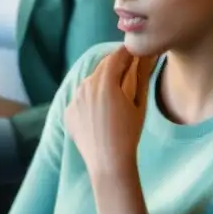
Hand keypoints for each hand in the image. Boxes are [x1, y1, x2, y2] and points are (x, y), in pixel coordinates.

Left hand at [65, 47, 155, 178]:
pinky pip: (81, 98)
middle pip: (102, 68)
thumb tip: (144, 58)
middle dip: (115, 65)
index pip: (116, 57)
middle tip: (128, 68)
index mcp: (105, 82)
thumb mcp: (139, 103)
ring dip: (102, 82)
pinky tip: (101, 112)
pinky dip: (91, 99)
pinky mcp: (68, 112)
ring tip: (115, 94)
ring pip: (90, 82)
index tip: (135, 51)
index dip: (126, 52)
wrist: (108, 162)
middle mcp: (85, 86)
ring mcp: (74, 100)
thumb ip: (140, 76)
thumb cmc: (129, 132)